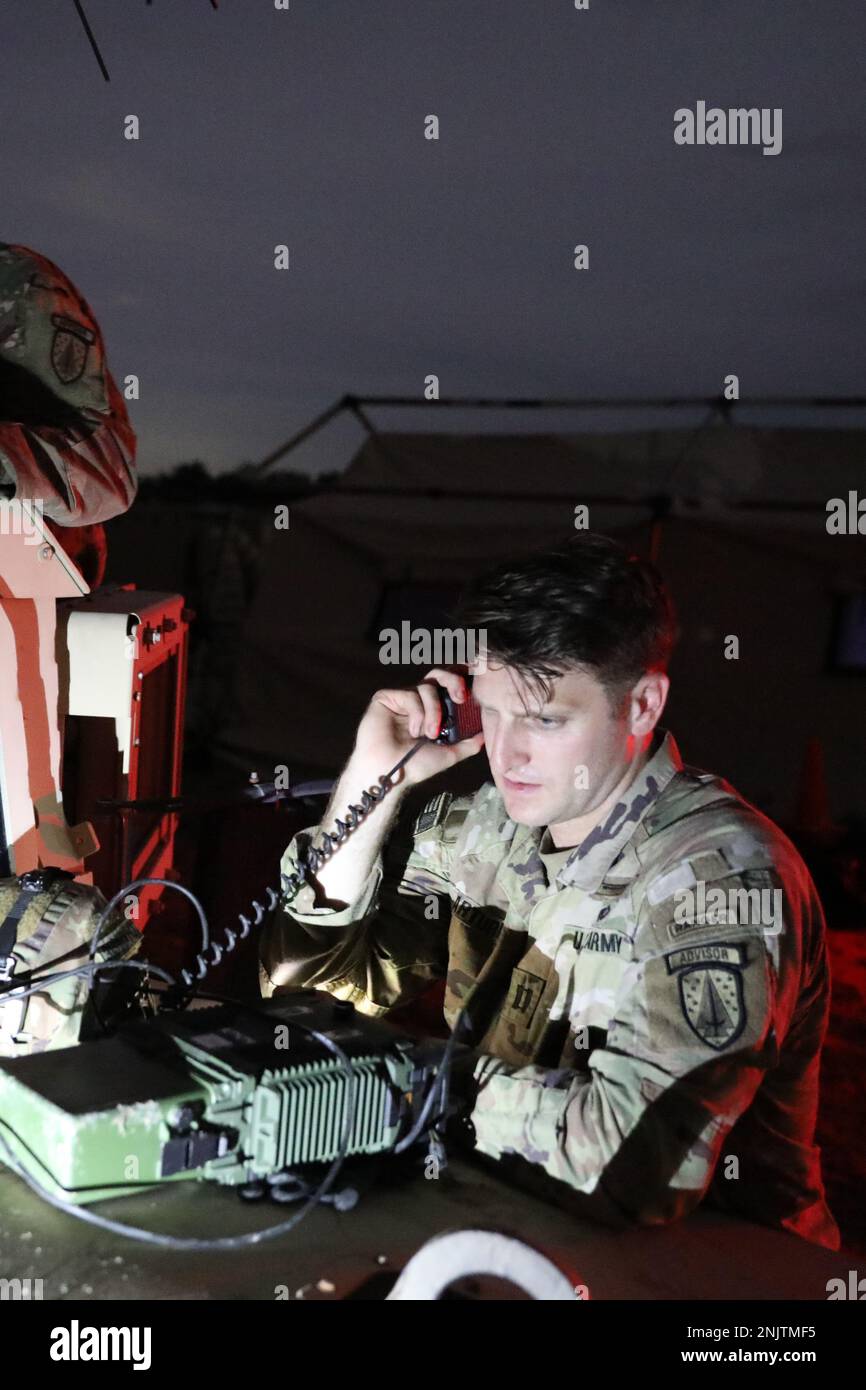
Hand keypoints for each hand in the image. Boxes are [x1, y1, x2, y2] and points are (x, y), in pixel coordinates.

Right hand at [352, 667, 483, 787]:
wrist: (390, 772)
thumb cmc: (416, 765)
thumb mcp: (449, 754)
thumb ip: (468, 743)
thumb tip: (486, 735)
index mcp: (432, 710)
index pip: (447, 687)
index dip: (460, 680)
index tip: (473, 685)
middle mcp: (418, 701)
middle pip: (438, 675)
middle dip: (453, 681)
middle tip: (461, 697)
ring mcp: (402, 697)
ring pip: (427, 687)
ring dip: (433, 711)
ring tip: (429, 734)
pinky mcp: (386, 697)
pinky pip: (410, 694)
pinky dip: (417, 714)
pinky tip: (413, 732)